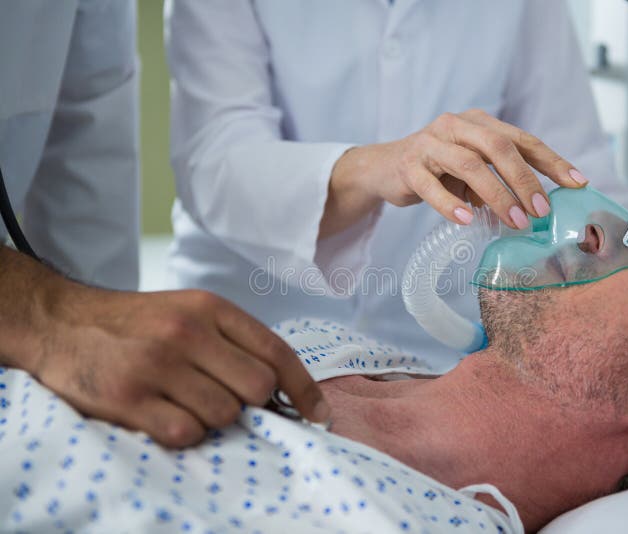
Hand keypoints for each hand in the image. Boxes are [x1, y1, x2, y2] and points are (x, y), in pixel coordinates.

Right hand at [28, 281, 329, 447]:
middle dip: (251, 405)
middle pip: (257, 389)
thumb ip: (233, 342)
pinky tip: (164, 415)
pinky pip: (187, 433)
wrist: (63, 323)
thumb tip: (281, 389)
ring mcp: (157, 364)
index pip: (276, 351)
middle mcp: (187, 332)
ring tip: (184, 401)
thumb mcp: (189, 311)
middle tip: (225, 398)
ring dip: (213, 419)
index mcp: (210, 308)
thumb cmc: (136, 323)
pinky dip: (184, 432)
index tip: (319, 413)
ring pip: (224, 415)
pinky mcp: (129, 397)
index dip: (304, 387)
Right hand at [324, 108, 587, 235]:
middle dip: (525, 180)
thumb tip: (536, 210)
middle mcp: (456, 126)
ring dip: (497, 196)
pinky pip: (431, 186)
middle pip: (498, 147)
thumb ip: (500, 180)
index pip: (522, 139)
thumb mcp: (473, 170)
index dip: (551, 161)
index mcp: (479, 122)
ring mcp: (430, 143)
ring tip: (515, 222)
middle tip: (542, 211)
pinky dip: (450, 204)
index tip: (577, 183)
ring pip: (469, 165)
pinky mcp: (408, 166)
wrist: (383, 169)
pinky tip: (465, 220)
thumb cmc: (437, 171)